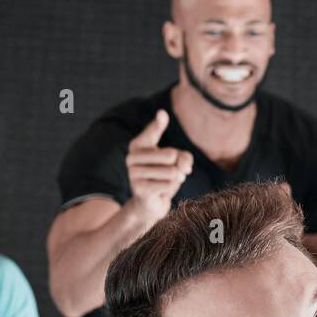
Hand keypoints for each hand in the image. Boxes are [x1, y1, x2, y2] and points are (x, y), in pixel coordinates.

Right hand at [126, 109, 192, 223]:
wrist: (152, 202)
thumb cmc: (164, 175)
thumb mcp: (177, 162)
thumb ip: (184, 158)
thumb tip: (181, 164)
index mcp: (138, 145)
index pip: (152, 132)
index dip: (158, 124)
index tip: (162, 113)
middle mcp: (132, 157)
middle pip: (170, 155)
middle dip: (180, 165)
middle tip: (176, 171)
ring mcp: (133, 173)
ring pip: (171, 171)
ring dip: (176, 178)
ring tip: (169, 180)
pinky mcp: (139, 189)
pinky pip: (168, 184)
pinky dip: (171, 188)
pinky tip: (163, 190)